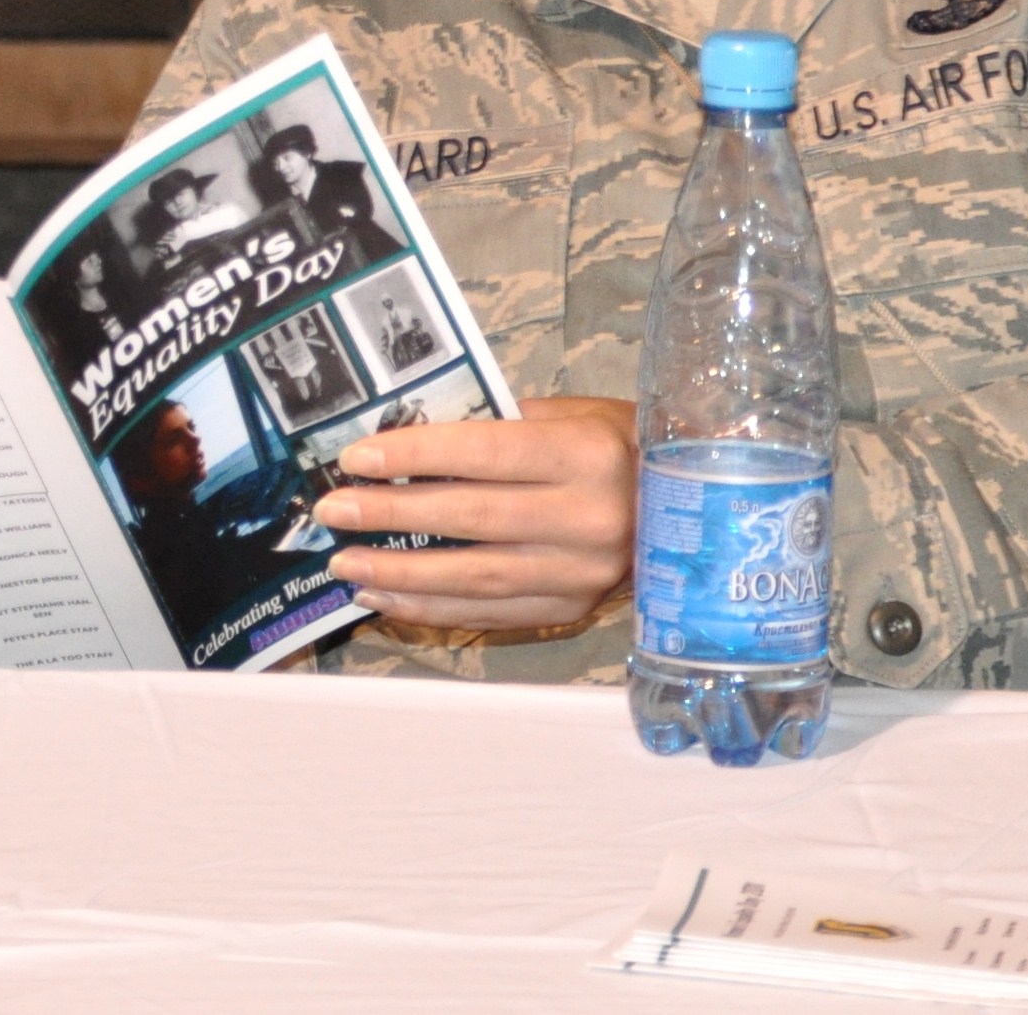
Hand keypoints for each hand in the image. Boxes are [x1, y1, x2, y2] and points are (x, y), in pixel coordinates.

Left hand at [309, 396, 635, 632]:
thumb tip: (407, 434)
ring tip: (346, 562)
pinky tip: (385, 595)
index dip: (416, 455)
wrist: (694, 507)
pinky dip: (431, 606)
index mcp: (587, 454)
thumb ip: (495, 424)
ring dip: (401, 571)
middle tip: (333, 512)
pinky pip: (490, 612)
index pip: (485, 452)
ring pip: (475, 576)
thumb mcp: (568, 415)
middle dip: (392, 514)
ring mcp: (582, 571)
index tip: (356, 459)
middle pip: (472, 516)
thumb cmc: (616, 444)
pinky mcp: (573, 608)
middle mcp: (589, 517)